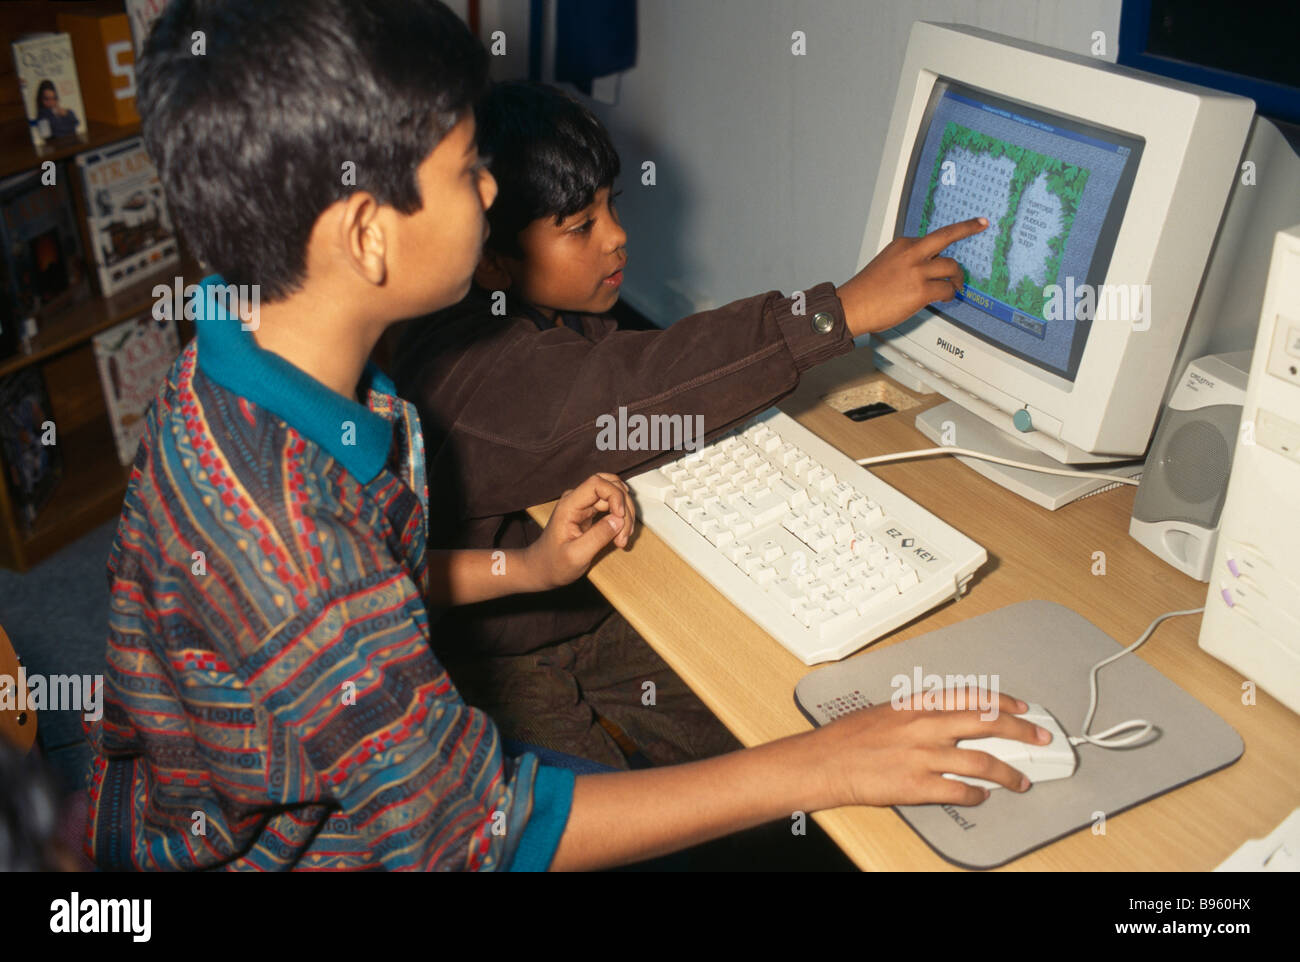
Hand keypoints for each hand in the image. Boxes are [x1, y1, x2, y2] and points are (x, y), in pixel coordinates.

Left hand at [523, 473, 635, 589]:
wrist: (543, 568)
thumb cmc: (554, 564)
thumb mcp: (576, 555)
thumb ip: (598, 537)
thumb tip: (619, 520)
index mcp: (569, 505)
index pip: (597, 483)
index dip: (615, 496)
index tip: (621, 517)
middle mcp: (577, 499)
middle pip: (610, 487)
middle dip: (624, 508)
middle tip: (624, 535)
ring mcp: (584, 504)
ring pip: (615, 496)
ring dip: (625, 515)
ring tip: (621, 539)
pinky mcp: (591, 511)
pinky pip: (612, 506)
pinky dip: (621, 519)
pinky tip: (620, 535)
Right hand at [806, 689, 1051, 808]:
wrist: (824, 762)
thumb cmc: (848, 738)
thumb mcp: (886, 711)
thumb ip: (918, 714)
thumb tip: (946, 719)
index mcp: (917, 704)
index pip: (971, 696)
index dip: (1002, 701)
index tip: (1021, 706)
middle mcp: (925, 726)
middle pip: (986, 723)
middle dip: (1020, 730)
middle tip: (1039, 736)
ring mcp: (923, 756)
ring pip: (981, 762)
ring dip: (1007, 772)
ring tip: (1020, 780)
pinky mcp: (917, 785)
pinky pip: (959, 791)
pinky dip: (977, 795)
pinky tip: (982, 797)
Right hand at [836, 217, 988, 335]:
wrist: (852, 306)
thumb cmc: (866, 291)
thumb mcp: (886, 264)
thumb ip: (907, 262)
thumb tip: (928, 269)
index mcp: (902, 246)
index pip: (932, 238)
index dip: (951, 235)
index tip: (969, 225)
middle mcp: (911, 253)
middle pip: (946, 236)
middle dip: (967, 228)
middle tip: (981, 225)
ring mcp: (917, 271)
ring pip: (951, 267)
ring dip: (956, 278)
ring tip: (954, 286)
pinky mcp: (920, 291)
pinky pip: (946, 289)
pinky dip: (949, 294)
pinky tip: (946, 298)